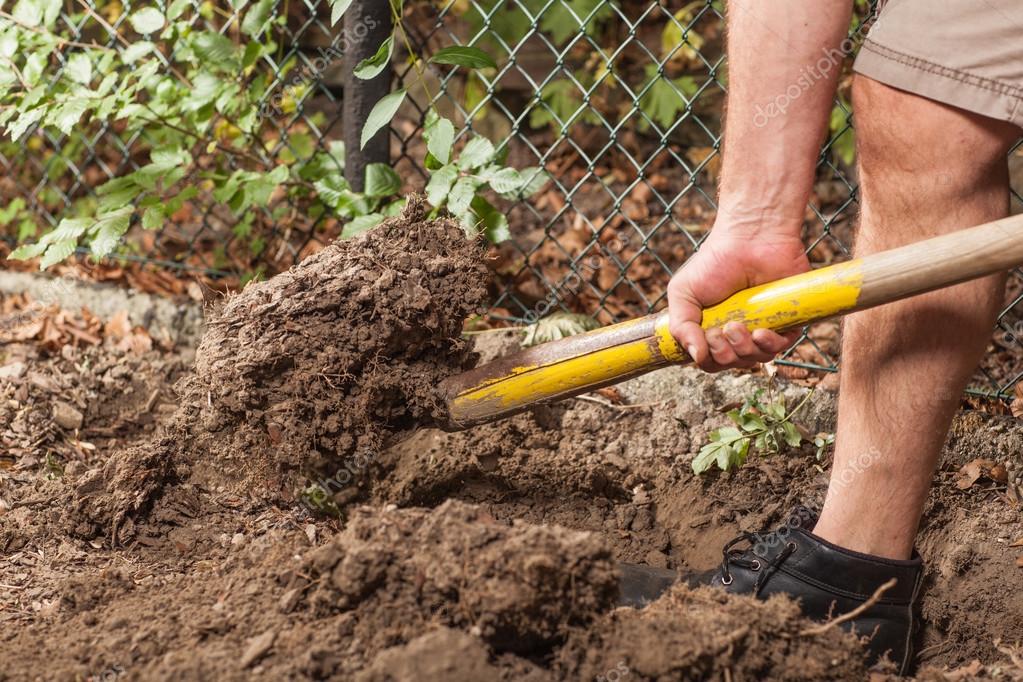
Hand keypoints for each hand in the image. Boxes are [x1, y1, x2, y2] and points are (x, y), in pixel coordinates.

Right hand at [667, 227, 809, 371]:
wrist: (750, 239)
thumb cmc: (715, 263)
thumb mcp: (683, 293)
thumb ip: (681, 326)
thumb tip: (695, 356)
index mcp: (712, 329)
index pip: (710, 361)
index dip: (708, 358)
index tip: (708, 336)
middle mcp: (737, 332)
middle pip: (732, 363)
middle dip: (725, 354)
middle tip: (723, 329)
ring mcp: (762, 327)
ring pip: (756, 359)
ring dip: (744, 350)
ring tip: (738, 326)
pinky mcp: (786, 321)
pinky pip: (781, 347)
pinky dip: (770, 344)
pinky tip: (761, 332)